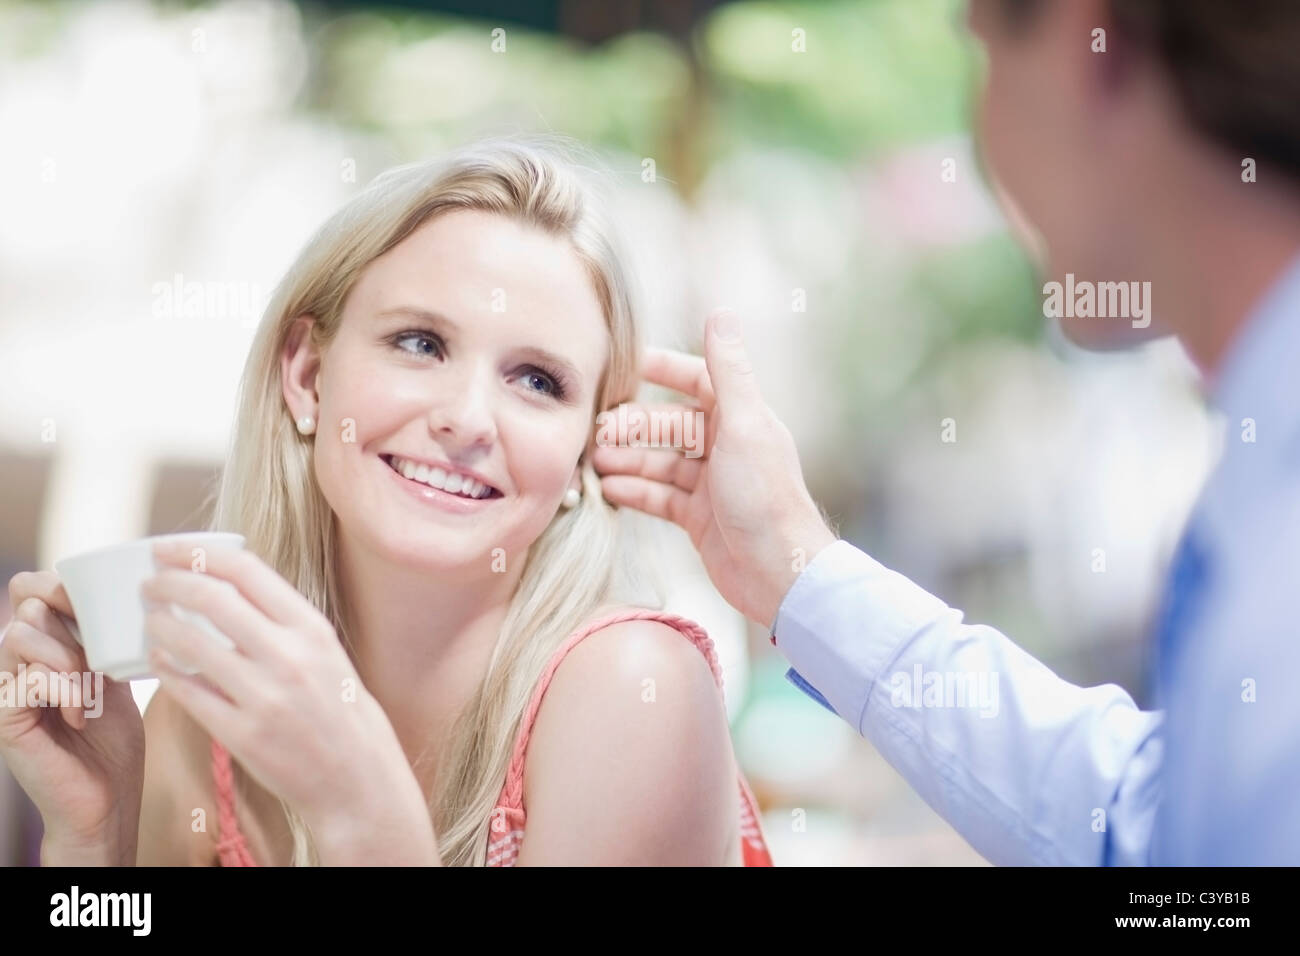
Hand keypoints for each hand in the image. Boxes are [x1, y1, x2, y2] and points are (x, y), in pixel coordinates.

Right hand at [0, 571, 144, 863]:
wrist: (107, 801)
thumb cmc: (113, 742)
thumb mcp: (114, 675)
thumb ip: (102, 637)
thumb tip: (115, 594)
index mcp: (41, 646)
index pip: (30, 587)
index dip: (62, 585)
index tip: (99, 607)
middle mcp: (16, 663)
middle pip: (28, 603)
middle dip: (72, 623)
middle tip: (96, 660)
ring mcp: (5, 689)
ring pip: (21, 634)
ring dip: (67, 656)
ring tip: (90, 689)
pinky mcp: (4, 717)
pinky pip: (26, 677)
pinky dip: (64, 690)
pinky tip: (80, 715)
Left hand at [141, 540, 436, 862]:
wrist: (358, 777)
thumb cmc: (339, 709)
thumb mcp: (325, 650)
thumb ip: (282, 618)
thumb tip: (226, 583)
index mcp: (312, 628)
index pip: (245, 570)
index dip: (197, 552)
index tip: (169, 548)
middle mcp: (288, 657)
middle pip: (211, 599)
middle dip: (169, 583)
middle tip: (151, 584)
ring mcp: (264, 697)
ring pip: (190, 645)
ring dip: (160, 625)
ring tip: (150, 619)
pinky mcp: (242, 735)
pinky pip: (189, 693)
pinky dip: (167, 671)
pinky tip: (159, 660)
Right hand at [593, 309, 837, 627]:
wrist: (779, 572)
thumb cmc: (766, 497)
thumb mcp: (744, 425)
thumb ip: (728, 370)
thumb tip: (720, 313)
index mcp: (739, 416)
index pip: (694, 379)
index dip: (659, 369)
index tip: (620, 364)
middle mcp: (725, 445)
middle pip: (668, 423)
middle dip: (632, 425)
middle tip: (595, 431)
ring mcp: (710, 483)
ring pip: (659, 461)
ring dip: (627, 459)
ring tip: (594, 461)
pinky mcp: (698, 517)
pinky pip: (659, 496)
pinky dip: (635, 491)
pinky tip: (608, 490)